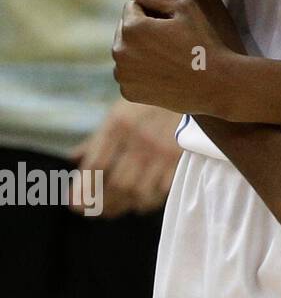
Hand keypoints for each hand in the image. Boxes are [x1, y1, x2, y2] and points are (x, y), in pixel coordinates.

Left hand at [71, 99, 181, 216]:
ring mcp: (163, 150)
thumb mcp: (119, 110)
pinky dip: (148, 201)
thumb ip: (98, 137)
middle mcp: (140, 139)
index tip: (75, 204)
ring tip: (115, 207)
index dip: (83, 190)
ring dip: (124, 205)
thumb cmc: (148, 98)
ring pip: (138, 192)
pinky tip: (140, 200)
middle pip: (116, 184)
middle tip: (93, 210)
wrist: (189, 87)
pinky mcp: (181, 158)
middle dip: (101, 203)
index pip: (96, 167)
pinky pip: (162, 190)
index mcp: (118, 125)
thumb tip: (75, 157)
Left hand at [113, 0, 235, 115]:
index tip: (174, 26)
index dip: (155, 13)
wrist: (217, 84)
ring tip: (170, 58)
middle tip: (174, 43)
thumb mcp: (185, 9)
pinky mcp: (128, 92)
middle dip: (144, 31)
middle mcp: (120, 51)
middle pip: (126, 30)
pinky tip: (164, 73)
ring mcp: (123, 74)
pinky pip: (129, 74)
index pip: (132, 8)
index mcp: (131, 27)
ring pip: (126, 52)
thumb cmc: (203, 42)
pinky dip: (142, 72)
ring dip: (140, 51)